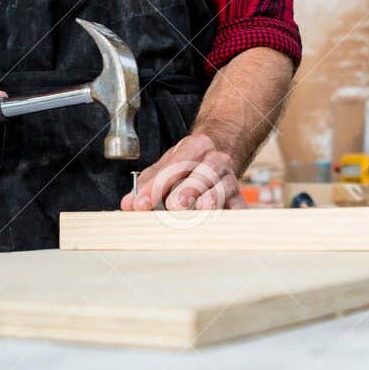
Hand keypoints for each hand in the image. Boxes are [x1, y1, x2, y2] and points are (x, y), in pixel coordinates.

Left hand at [121, 132, 247, 211]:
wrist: (221, 153)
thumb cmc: (191, 163)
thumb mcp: (168, 165)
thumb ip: (148, 183)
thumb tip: (129, 204)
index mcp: (197, 146)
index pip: (175, 164)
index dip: (157, 184)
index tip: (141, 203)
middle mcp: (216, 160)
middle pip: (204, 172)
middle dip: (189, 188)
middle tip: (174, 205)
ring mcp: (229, 178)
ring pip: (224, 186)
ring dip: (213, 198)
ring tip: (202, 209)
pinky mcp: (238, 196)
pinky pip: (239, 205)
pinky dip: (234, 214)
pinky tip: (223, 222)